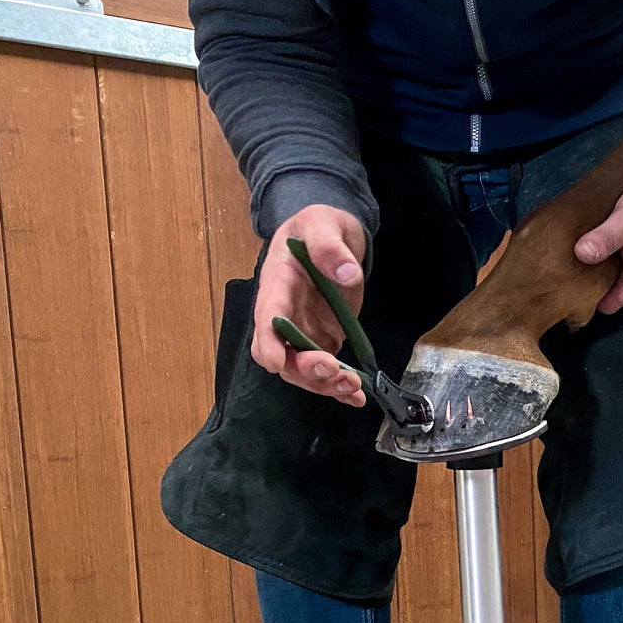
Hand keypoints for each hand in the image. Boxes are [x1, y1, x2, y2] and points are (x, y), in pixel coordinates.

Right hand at [252, 205, 369, 406]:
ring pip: (302, 370)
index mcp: (277, 284)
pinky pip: (326, 370)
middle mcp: (284, 313)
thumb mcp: (323, 223)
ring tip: (353, 387)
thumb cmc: (320, 226)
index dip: (268, 341)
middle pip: (282, 353)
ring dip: (324, 384)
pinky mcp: (324, 339)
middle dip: (304, 369)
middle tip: (335, 370)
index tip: (277, 362)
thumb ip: (330, 245)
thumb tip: (347, 272)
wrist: (332, 236)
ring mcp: (303, 330)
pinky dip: (339, 387)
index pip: (265, 316)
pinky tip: (356, 398)